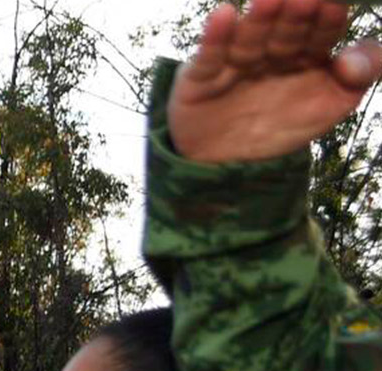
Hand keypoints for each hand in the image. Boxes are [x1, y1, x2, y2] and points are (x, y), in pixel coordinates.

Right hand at [168, 0, 381, 162]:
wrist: (225, 164)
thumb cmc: (281, 126)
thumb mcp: (332, 106)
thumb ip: (357, 78)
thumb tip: (351, 60)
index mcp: (308, 53)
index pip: (322, 31)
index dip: (327, 22)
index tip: (332, 10)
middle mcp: (272, 52)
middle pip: (286, 31)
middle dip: (296, 17)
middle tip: (303, 0)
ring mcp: (236, 63)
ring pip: (250, 40)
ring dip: (259, 20)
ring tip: (268, 0)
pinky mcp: (201, 77)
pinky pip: (209, 56)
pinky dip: (215, 37)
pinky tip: (224, 15)